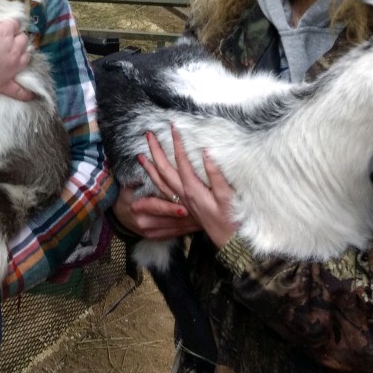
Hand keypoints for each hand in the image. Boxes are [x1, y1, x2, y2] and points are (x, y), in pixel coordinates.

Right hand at [0, 3, 32, 100]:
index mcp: (6, 31)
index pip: (15, 23)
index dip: (10, 23)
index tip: (5, 24)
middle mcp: (13, 48)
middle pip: (24, 40)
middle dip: (19, 37)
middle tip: (10, 38)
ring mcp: (12, 67)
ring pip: (26, 59)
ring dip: (24, 55)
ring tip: (19, 54)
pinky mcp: (6, 83)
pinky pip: (20, 90)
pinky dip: (27, 92)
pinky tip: (32, 94)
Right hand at [112, 183, 200, 240]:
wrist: (118, 213)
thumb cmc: (126, 194)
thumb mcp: (130, 184)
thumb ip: (143, 176)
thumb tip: (148, 160)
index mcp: (137, 207)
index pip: (156, 207)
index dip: (171, 208)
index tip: (186, 209)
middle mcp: (144, 222)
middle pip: (169, 221)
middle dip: (188, 218)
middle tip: (205, 214)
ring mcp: (149, 232)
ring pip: (175, 229)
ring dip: (191, 225)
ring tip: (207, 220)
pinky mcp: (155, 237)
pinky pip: (174, 234)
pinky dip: (186, 230)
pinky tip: (198, 227)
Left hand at [143, 128, 239, 248]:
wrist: (231, 245)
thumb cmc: (232, 221)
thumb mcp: (228, 198)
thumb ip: (217, 176)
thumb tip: (207, 153)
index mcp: (192, 190)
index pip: (181, 162)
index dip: (177, 143)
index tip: (173, 127)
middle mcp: (183, 196)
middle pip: (164, 171)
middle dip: (155, 152)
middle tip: (148, 135)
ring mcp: (182, 203)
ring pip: (160, 183)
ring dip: (150, 168)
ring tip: (141, 156)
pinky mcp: (184, 209)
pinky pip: (163, 195)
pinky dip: (154, 185)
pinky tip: (151, 180)